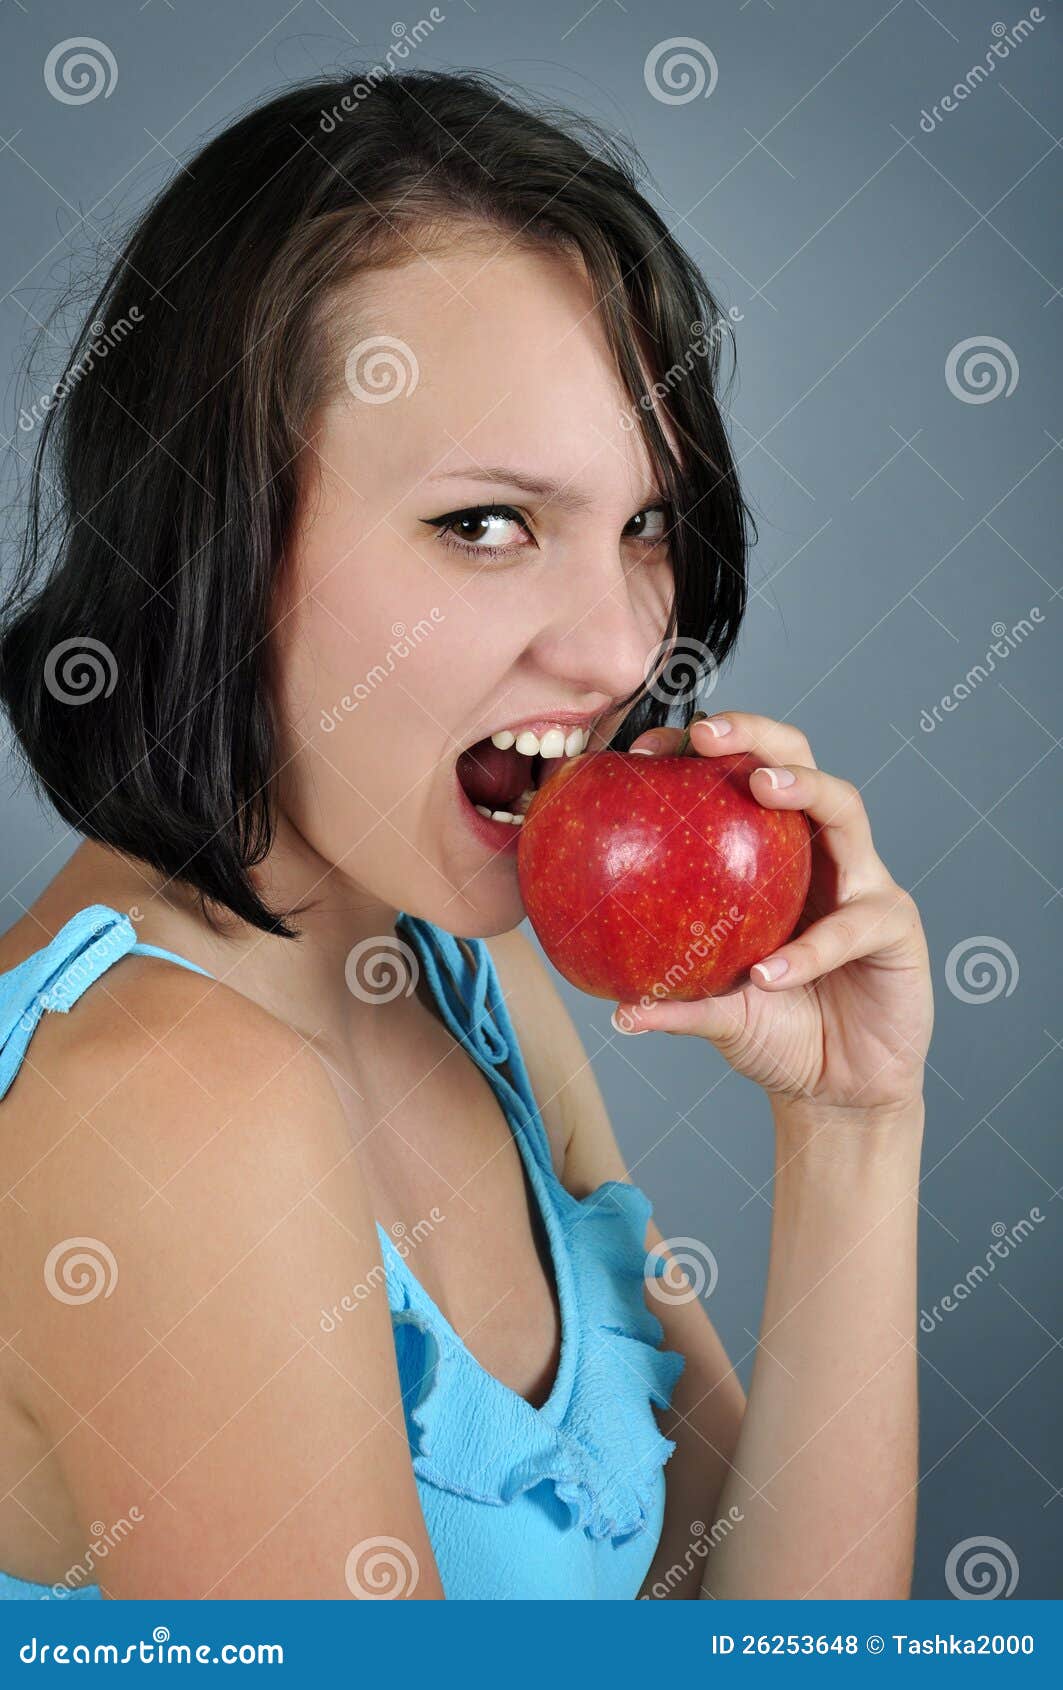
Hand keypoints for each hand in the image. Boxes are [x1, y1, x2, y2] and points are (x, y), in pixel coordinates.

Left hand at [612, 712, 932, 1117]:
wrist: (839, 1088)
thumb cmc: (777, 1031)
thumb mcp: (718, 1014)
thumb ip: (677, 1004)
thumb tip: (617, 1012)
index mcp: (773, 859)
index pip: (742, 779)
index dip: (703, 755)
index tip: (647, 749)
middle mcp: (822, 855)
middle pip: (800, 764)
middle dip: (759, 736)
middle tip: (707, 734)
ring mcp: (865, 883)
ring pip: (845, 810)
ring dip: (804, 789)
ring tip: (762, 787)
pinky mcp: (897, 926)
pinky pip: (852, 927)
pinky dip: (809, 950)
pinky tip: (770, 972)